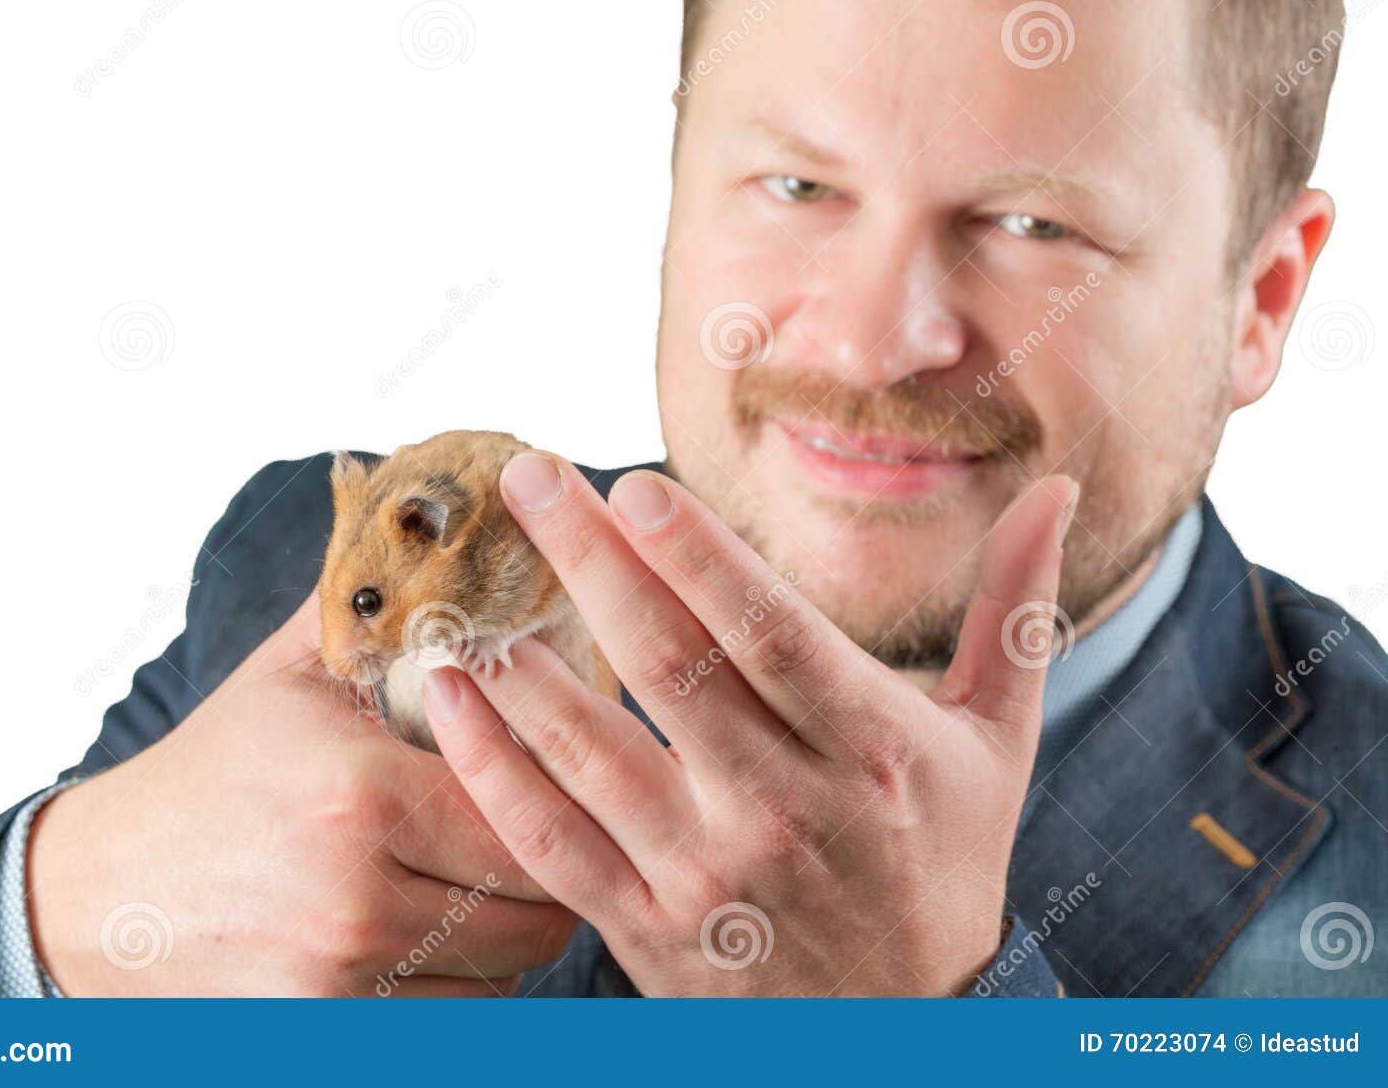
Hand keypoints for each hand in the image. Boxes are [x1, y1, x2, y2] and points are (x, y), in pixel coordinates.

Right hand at [26, 588, 576, 995]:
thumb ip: (382, 602)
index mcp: (360, 796)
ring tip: (499, 877)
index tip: (571, 772)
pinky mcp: (327, 1035)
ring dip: (519, 930)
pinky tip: (452, 932)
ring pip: (509, 972)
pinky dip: (473, 983)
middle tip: (554, 827)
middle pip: (537, 905)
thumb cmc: (214, 770)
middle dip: (557, 866)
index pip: (528, 809)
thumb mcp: (291, 672)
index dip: (563, 792)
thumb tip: (470, 513)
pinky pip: (459, 1019)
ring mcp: (341, 983)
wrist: (102, 894)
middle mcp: (357, 900)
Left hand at [425, 452, 1076, 996]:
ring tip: (470, 580)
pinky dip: (491, 766)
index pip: (773, 636)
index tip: (634, 482)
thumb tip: (1058, 492)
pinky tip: (448, 695)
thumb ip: (1014, 613)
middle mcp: (786, 810)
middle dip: (593, 561)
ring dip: (521, 662)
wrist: (904, 1034)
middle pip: (670, 669)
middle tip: (530, 475)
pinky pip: (550, 840)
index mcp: (872, 751)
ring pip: (592, 754)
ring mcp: (706, 875)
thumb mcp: (996, 745)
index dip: (699, 557)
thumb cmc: (943, 865)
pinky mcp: (644, 926)